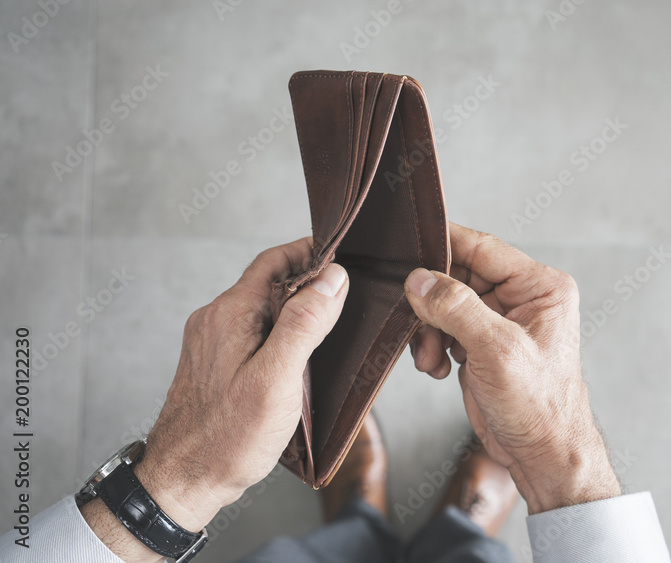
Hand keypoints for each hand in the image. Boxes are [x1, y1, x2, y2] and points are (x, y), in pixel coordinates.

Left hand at [82, 238, 348, 561]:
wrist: (183, 481)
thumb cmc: (228, 437)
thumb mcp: (277, 378)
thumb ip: (304, 323)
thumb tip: (332, 278)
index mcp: (231, 314)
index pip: (274, 261)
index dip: (310, 252)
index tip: (342, 254)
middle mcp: (216, 320)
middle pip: (268, 281)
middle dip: (308, 281)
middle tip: (347, 293)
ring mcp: (211, 342)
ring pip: (261, 307)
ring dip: (295, 308)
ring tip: (330, 324)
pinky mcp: (213, 363)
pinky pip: (251, 331)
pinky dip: (279, 331)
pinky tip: (299, 355)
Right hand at [405, 223, 621, 513]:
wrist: (543, 455)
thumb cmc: (540, 406)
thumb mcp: (497, 351)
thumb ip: (457, 309)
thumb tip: (419, 279)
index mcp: (540, 287)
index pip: (482, 248)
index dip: (442, 246)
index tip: (405, 248)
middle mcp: (522, 298)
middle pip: (458, 275)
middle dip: (431, 302)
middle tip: (415, 324)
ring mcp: (501, 321)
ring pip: (445, 303)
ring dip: (428, 329)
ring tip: (430, 357)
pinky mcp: (482, 344)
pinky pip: (444, 328)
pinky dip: (432, 345)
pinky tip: (437, 366)